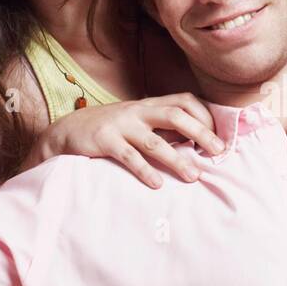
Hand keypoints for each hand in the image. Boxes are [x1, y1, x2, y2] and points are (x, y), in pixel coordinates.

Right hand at [26, 93, 225, 187]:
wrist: (68, 131)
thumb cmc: (112, 129)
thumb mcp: (138, 121)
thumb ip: (163, 127)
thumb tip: (198, 143)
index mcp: (150, 104)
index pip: (185, 101)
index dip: (205, 116)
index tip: (218, 137)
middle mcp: (138, 111)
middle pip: (176, 116)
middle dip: (200, 133)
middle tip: (218, 152)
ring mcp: (121, 125)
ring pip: (155, 141)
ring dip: (176, 159)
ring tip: (193, 176)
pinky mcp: (104, 140)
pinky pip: (128, 156)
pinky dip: (144, 170)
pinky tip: (157, 184)